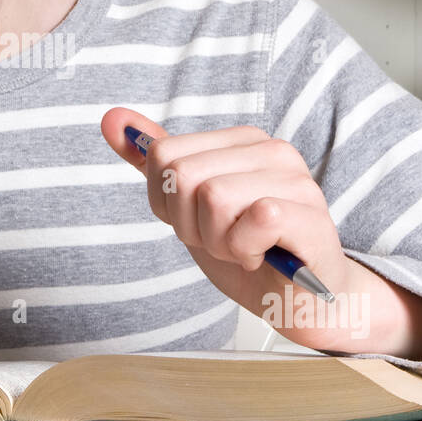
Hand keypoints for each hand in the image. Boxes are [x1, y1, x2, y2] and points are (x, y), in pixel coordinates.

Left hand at [100, 107, 366, 347]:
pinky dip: (244, 251)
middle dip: (191, 225)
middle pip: (182, 176)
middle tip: (226, 240)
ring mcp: (295, 180)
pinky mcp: (310, 215)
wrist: (297, 303)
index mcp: (242, 141)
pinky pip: (251, 221)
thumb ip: (153, 162)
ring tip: (245, 248)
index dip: (168, 203)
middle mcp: (272, 150)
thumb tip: (111, 117)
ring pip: (213, 198)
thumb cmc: (248, 251)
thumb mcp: (188, 207)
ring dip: (219, 242)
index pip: (162, 154)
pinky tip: (263, 256)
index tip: (202, 222)